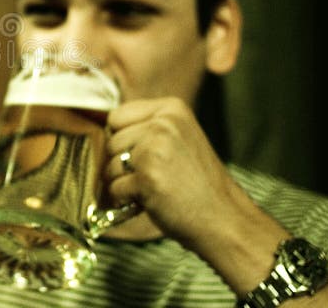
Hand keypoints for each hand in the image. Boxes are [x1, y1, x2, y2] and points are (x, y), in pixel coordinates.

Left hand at [104, 97, 239, 246]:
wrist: (224, 218)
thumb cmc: (197, 183)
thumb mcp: (179, 138)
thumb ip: (147, 128)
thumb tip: (102, 130)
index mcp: (171, 109)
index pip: (117, 116)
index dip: (121, 138)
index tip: (140, 154)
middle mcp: (163, 124)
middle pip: (111, 140)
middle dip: (121, 162)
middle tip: (149, 176)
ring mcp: (154, 150)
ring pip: (110, 164)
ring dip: (123, 182)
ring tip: (151, 189)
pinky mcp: (147, 177)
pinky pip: (115, 188)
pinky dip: (126, 200)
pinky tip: (149, 201)